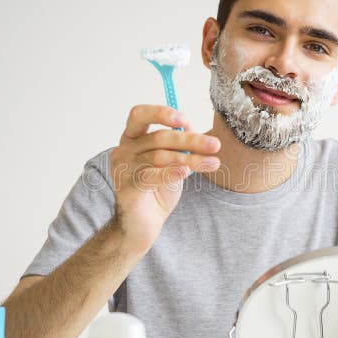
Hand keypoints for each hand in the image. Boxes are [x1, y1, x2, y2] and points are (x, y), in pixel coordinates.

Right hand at [110, 105, 220, 249]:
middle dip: (190, 140)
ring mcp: (122, 168)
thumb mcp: (173, 161)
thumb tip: (191, 126)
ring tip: (213, 163)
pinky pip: (149, 176)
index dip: (161, 113)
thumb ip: (180, 144)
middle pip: (158, 137)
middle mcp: (124, 149)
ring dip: (190, 159)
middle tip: (215, 145)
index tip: (185, 119)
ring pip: (159, 157)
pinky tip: (185, 173)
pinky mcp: (126, 188)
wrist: (144, 224)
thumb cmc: (157, 189)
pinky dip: (169, 173)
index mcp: (132, 138)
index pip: (140, 115)